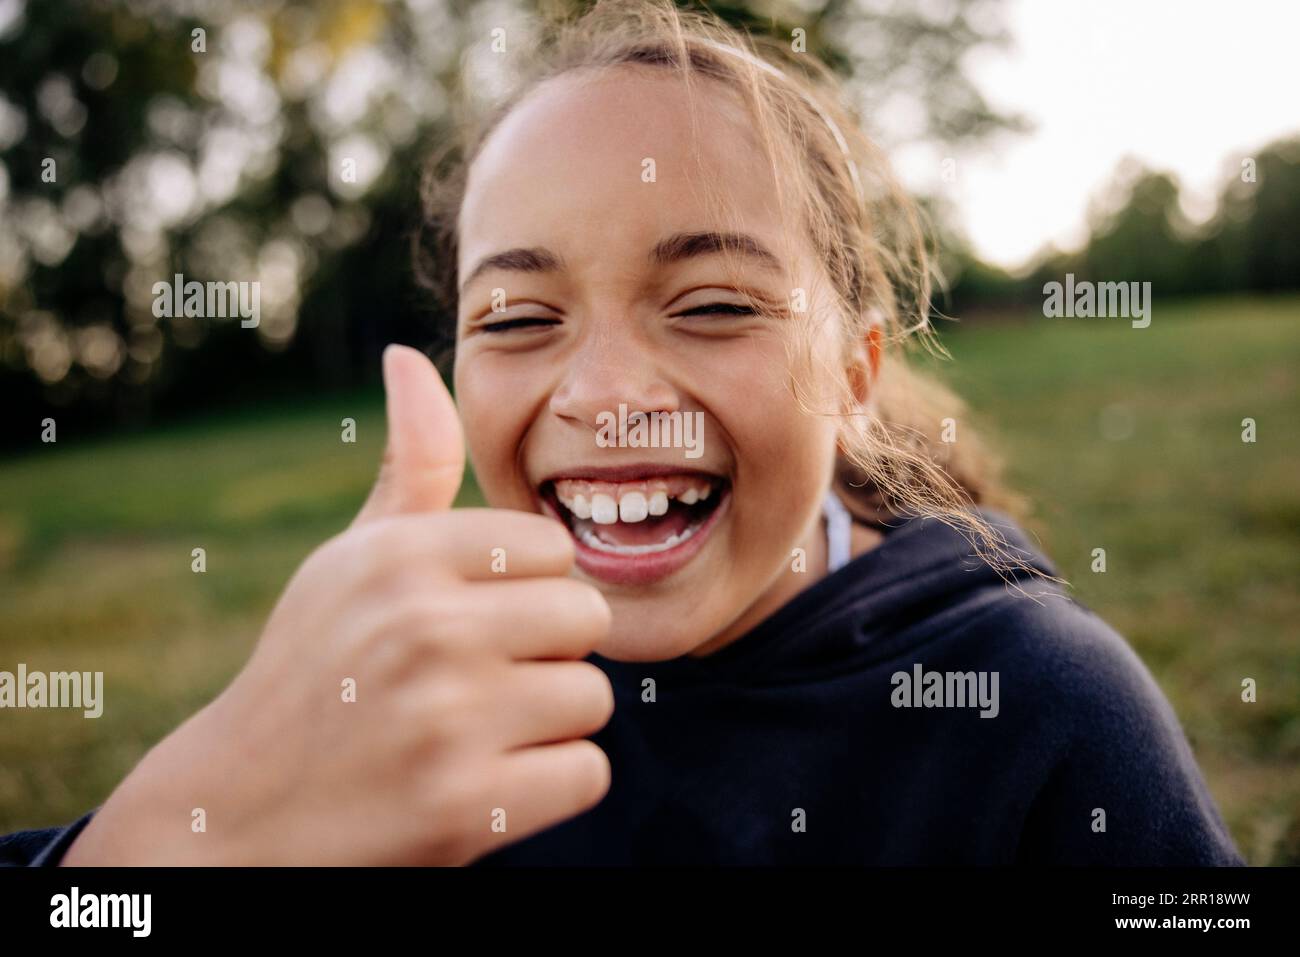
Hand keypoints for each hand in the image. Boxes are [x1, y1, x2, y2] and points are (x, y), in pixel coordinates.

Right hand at [62, 345, 613, 864]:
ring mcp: (447, 719)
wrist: (244, 813)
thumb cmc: (318, 669)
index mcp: (401, 555)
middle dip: (546, 653)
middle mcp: (425, 626)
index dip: (523, 591)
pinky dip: (549, 786)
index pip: (552, 548)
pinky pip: (588, 773)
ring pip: (593, 698)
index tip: (472, 622)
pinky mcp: (467, 806)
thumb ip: (410, 466)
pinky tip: (485, 782)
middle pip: (586, 617)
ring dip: (549, 723)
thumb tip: (409, 354)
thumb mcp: (352, 561)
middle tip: (479, 683)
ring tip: (476, 732)